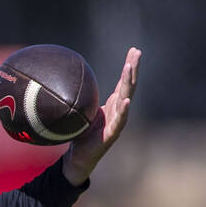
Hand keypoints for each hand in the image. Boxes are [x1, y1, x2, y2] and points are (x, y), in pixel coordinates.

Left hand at [63, 46, 141, 185]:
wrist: (79, 156)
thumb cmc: (81, 132)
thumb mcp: (80, 110)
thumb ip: (81, 97)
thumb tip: (68, 79)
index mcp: (113, 104)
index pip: (124, 82)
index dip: (129, 66)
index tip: (134, 50)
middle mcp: (119, 110)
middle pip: (129, 85)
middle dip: (133, 68)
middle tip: (137, 52)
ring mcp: (118, 121)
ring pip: (126, 98)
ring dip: (128, 82)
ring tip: (130, 67)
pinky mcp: (112, 134)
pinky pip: (119, 120)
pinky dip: (124, 110)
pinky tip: (126, 100)